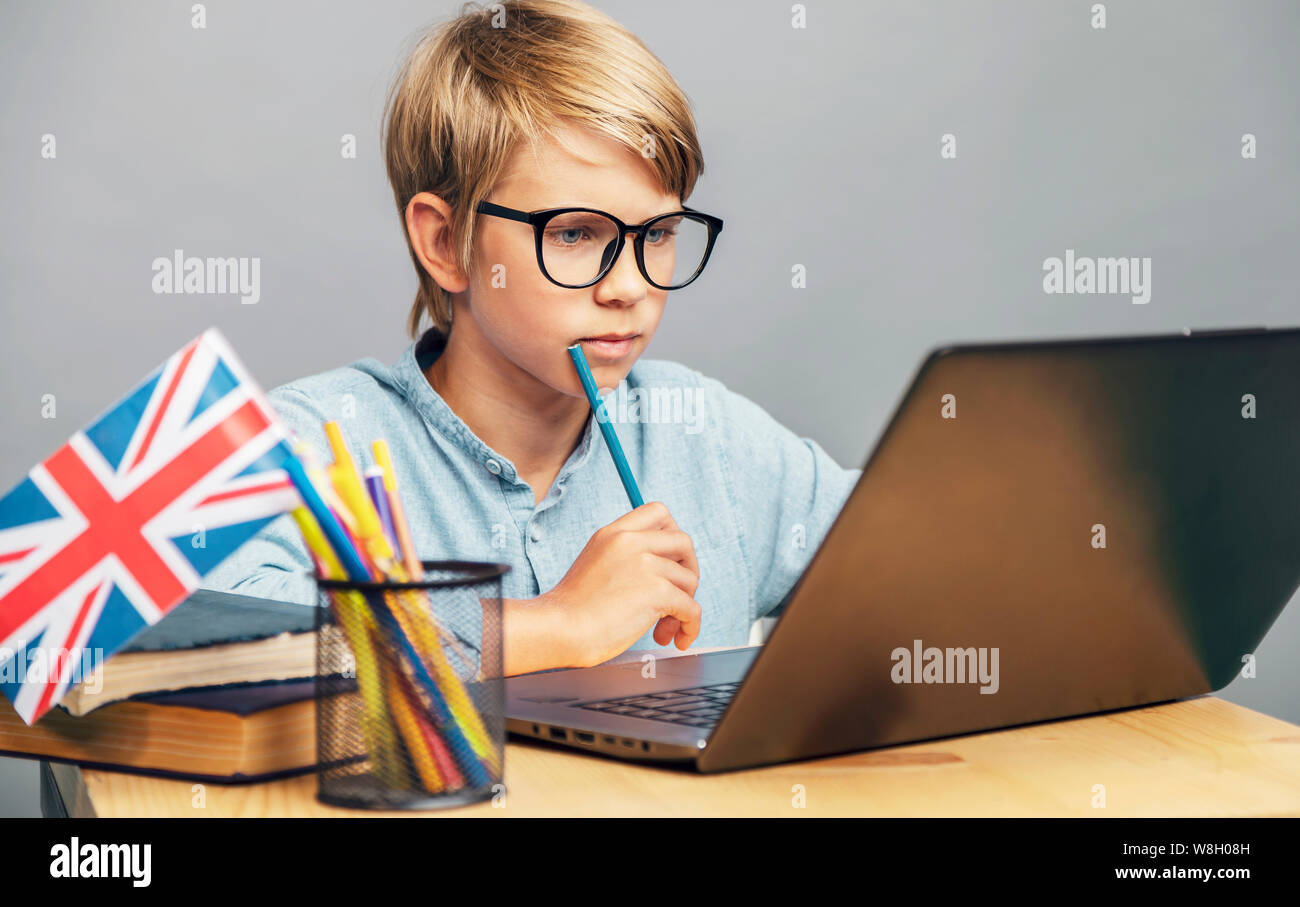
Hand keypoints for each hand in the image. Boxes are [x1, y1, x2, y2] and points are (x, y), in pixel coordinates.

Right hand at [541, 500, 700, 667]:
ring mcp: (645, 564)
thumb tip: (665, 567)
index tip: (670, 561)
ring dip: (684, 608)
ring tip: (663, 629)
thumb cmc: (573, 609)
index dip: (673, 536)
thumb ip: (626, 556)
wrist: (559, 629)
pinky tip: (678, 638)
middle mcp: (630, 542)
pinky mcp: (656, 591)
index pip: (659, 512)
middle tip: (677, 595)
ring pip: (690, 580)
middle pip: (684, 542)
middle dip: (688, 570)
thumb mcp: (597, 563)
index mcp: (614, 533)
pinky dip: (691, 626)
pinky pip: (692, 608)